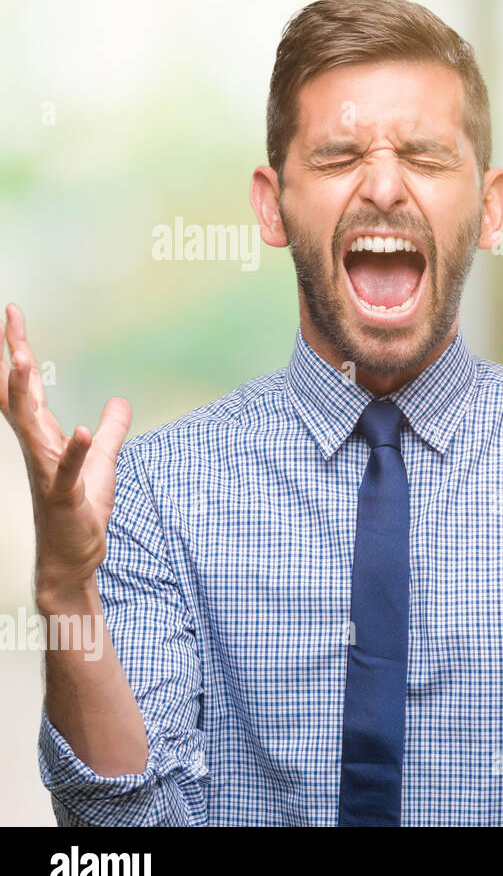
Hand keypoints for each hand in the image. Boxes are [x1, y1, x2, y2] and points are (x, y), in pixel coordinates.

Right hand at [1, 304, 131, 588]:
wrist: (73, 559)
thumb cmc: (80, 511)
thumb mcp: (103, 462)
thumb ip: (111, 431)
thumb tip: (119, 403)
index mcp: (44, 439)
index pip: (26, 389)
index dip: (17, 352)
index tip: (13, 316)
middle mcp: (38, 450)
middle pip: (19, 397)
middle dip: (15, 358)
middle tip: (11, 321)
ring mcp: (48, 472)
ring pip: (30, 428)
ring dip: (25, 394)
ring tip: (23, 361)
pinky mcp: (64, 497)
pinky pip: (67, 471)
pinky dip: (74, 451)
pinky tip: (80, 431)